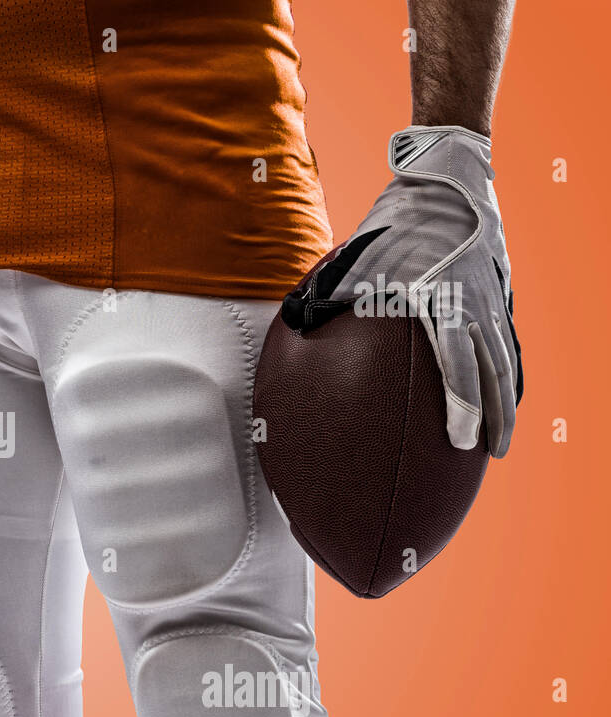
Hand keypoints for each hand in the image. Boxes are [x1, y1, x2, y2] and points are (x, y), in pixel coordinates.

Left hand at [281, 126, 522, 457]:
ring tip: (500, 438)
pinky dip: (507, 372)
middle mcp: (473, 304)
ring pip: (504, 360)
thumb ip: (327, 292)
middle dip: (491, 417)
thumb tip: (294, 321)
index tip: (460, 439)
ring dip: (504, 401)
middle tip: (487, 454)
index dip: (463, 406)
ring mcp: (490, 299)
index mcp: (441, 301)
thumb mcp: (356, 256)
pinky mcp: (497, 293)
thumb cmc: (394, 221)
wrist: (445, 178)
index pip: (458, 365)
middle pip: (490, 372)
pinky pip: (506, 341)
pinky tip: (504, 397)